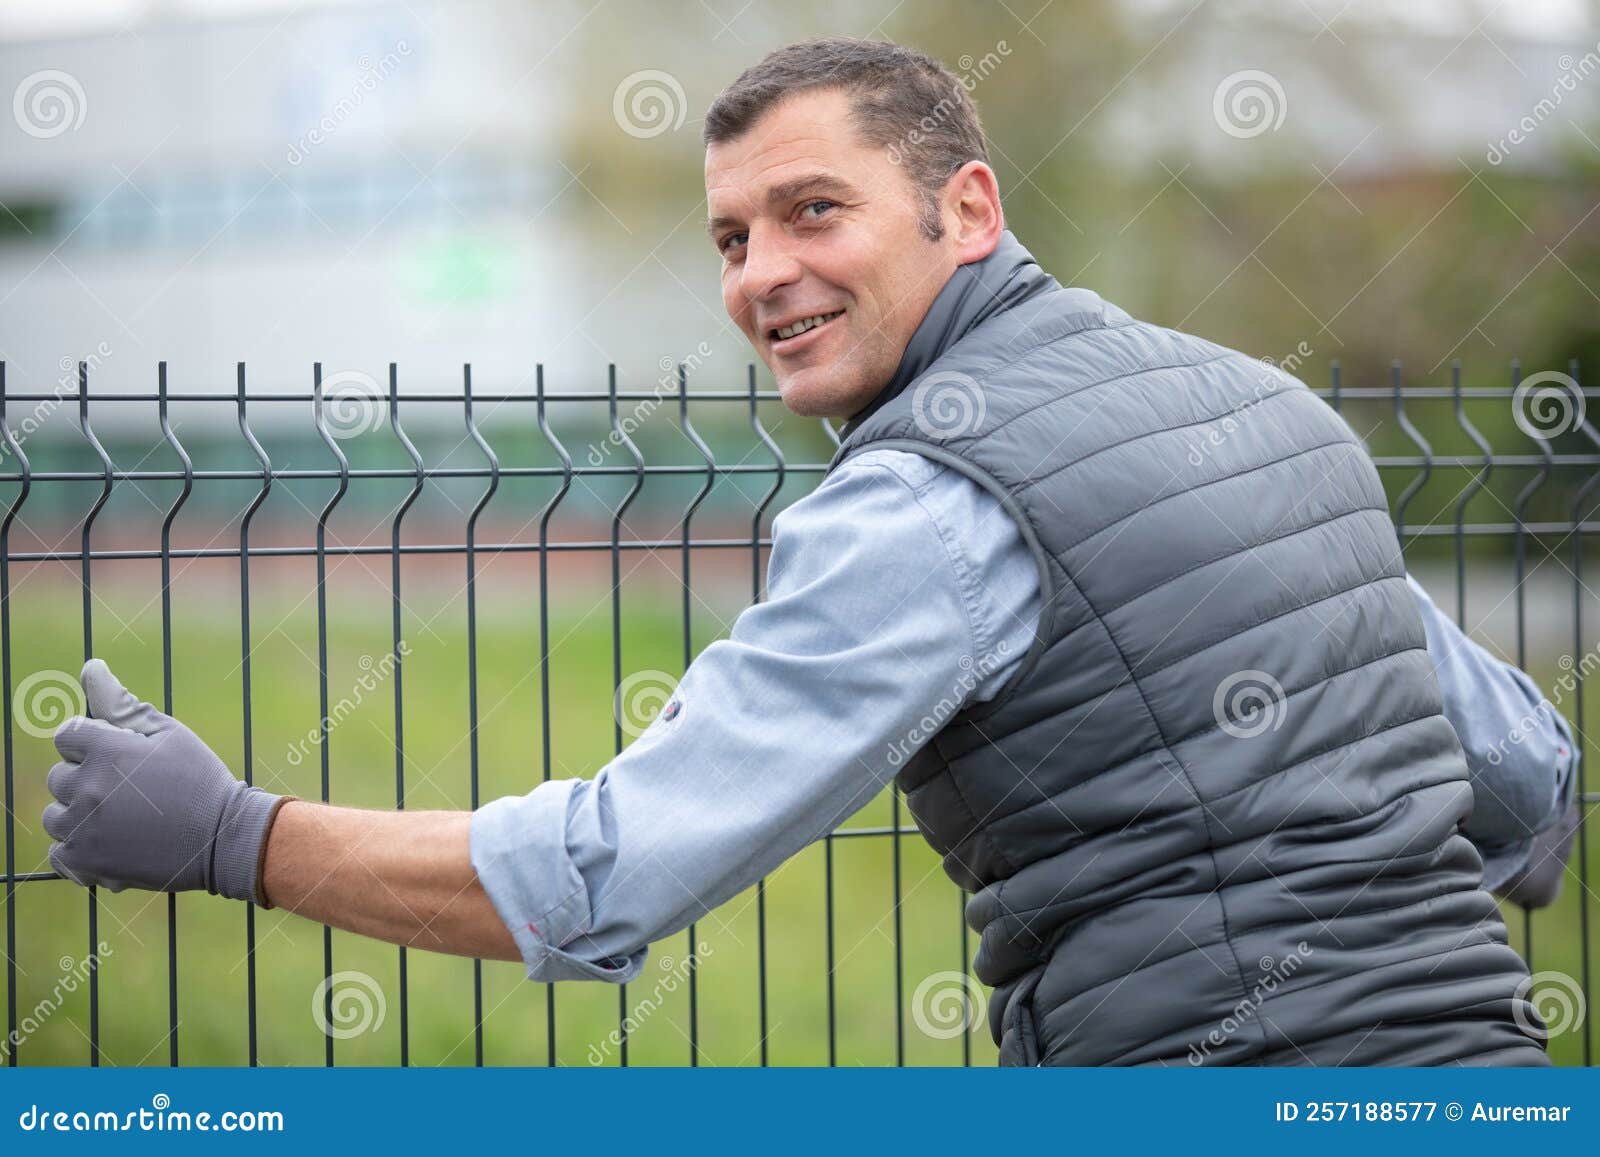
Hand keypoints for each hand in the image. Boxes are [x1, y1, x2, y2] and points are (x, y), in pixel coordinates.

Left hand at [41, 659, 291, 903]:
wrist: (222, 840)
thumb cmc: (199, 780)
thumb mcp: (168, 734)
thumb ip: (121, 704)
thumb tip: (90, 667)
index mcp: (106, 752)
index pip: (67, 735)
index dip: (94, 744)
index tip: (123, 759)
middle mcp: (87, 789)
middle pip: (60, 777)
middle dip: (88, 778)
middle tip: (131, 791)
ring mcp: (82, 829)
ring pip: (56, 816)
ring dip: (80, 815)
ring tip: (122, 819)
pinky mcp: (84, 863)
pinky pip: (59, 852)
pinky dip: (79, 849)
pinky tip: (113, 843)